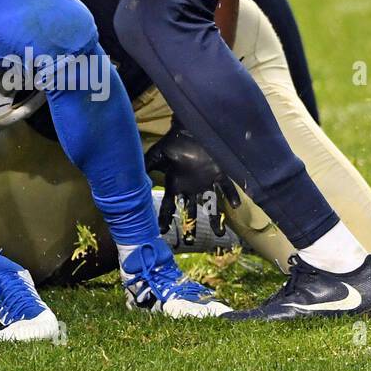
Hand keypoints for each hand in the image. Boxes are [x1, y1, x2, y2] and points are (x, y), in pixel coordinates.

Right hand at [144, 124, 240, 243]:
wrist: (190, 130)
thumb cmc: (173, 143)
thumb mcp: (157, 154)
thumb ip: (147, 166)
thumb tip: (135, 178)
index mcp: (176, 184)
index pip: (170, 205)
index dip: (165, 218)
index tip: (162, 231)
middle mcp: (191, 188)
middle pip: (191, 211)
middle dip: (191, 226)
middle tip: (189, 241)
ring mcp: (205, 183)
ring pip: (211, 205)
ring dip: (215, 219)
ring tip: (220, 234)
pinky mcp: (218, 175)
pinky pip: (226, 187)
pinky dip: (231, 196)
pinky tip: (235, 206)